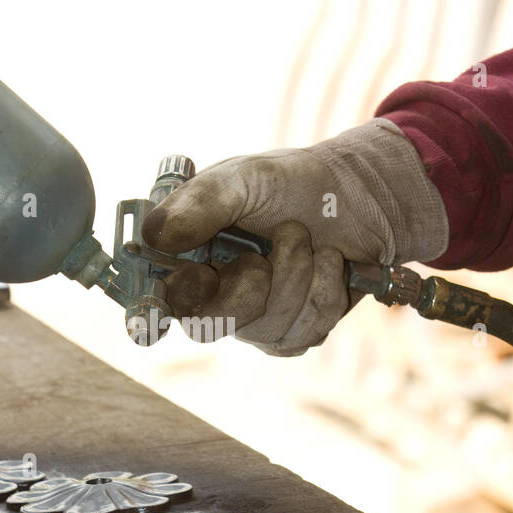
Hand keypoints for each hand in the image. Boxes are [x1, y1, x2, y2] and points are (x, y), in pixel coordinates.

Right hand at [141, 119, 447, 354]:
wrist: (357, 195)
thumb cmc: (289, 183)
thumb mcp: (241, 178)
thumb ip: (198, 204)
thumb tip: (155, 238)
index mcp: (187, 260)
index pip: (157, 302)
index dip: (164, 306)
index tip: (186, 289)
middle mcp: (214, 298)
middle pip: (209, 326)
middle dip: (253, 281)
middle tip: (285, 232)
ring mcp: (255, 322)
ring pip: (266, 327)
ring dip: (298, 272)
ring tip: (307, 238)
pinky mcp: (297, 333)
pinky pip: (307, 329)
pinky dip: (325, 286)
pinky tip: (328, 261)